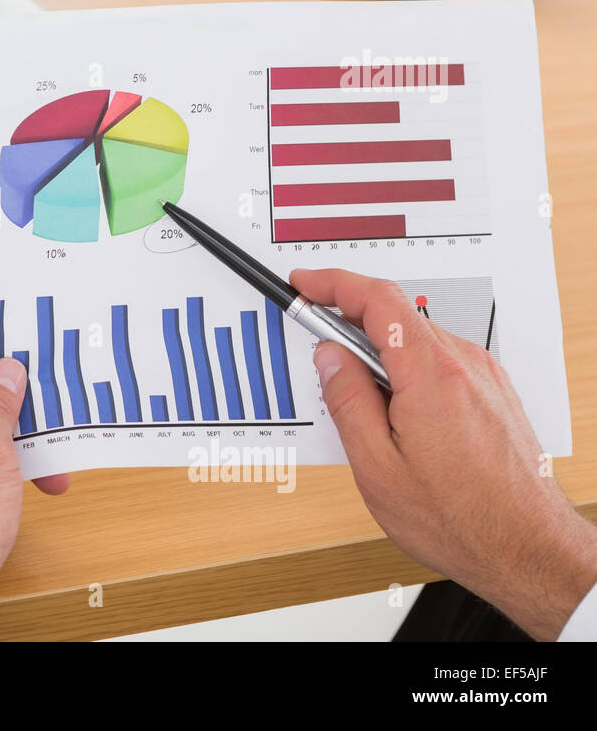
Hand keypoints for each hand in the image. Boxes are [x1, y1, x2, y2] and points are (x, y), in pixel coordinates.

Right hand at [291, 268, 596, 639]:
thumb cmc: (462, 520)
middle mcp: (465, 366)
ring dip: (379, 353)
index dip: (332, 283)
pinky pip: (440, 361)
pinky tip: (393, 410)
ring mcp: (485, 377)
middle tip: (317, 350)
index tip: (305, 283)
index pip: (377, 300)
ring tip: (358, 400)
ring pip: (418, 341)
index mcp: (432, 376)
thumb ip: (348, 402)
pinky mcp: (493, 392)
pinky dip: (406, 369)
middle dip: (348, 324)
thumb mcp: (377, 467)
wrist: (528, 550)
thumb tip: (329, 358)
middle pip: (396, 317)